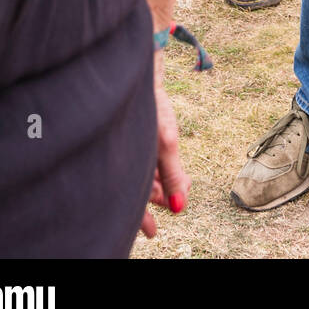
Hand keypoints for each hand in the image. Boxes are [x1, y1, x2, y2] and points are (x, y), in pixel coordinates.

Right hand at [139, 72, 190, 238]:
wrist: (143, 76)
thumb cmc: (151, 107)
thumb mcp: (166, 142)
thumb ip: (173, 174)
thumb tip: (180, 205)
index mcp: (124, 161)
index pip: (131, 199)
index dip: (140, 218)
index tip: (153, 232)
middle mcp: (124, 157)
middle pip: (139, 188)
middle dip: (161, 197)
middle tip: (177, 203)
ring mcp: (131, 147)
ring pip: (144, 174)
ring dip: (164, 183)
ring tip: (184, 184)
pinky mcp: (138, 137)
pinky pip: (146, 161)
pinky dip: (160, 168)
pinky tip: (176, 172)